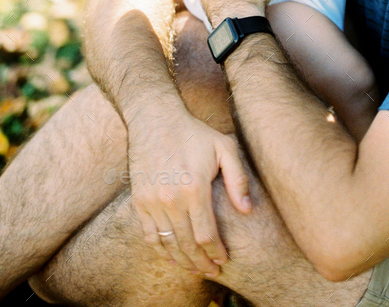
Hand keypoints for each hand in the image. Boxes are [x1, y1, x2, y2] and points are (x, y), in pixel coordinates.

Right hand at [128, 106, 251, 276]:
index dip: (215, 252)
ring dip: (182, 261)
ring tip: (195, 268)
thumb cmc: (194, 132)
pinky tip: (172, 256)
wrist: (155, 119)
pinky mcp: (139, 200)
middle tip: (212, 272)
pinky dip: (160, 250)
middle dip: (201, 263)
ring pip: (168, 244)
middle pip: (187, 245)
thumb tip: (246, 210)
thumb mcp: (224, 147)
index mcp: (194, 188)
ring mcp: (152, 201)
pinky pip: (148, 235)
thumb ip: (237, 179)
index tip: (224, 260)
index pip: (206, 235)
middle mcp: (171, 199)